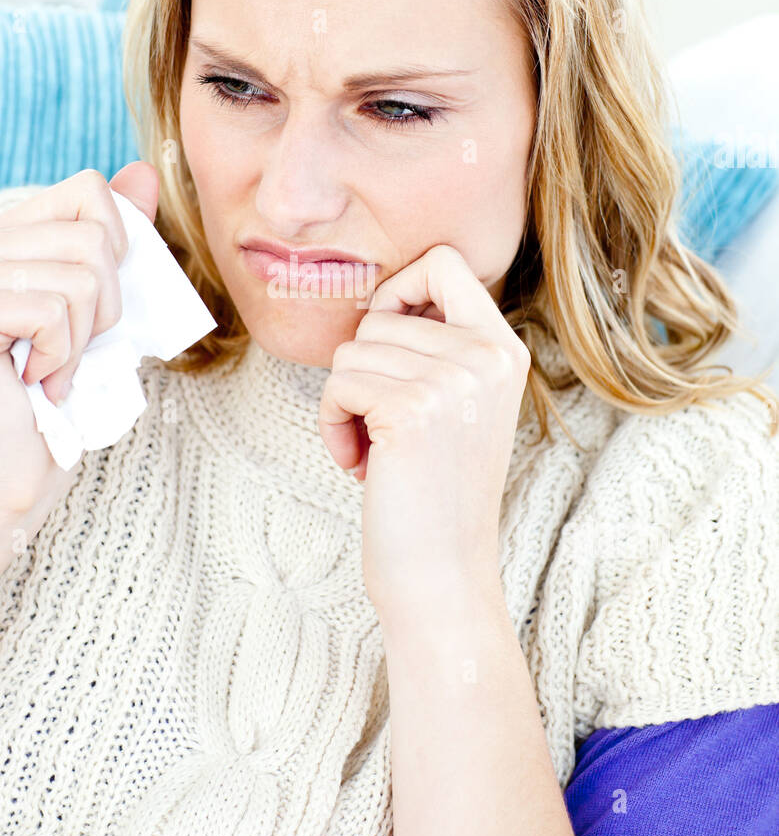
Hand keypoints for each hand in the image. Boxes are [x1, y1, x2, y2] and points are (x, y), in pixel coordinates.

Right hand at [0, 161, 159, 536]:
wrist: (18, 471)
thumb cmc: (64, 391)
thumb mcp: (105, 305)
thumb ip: (118, 237)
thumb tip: (143, 169)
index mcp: (2, 234)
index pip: (89, 191)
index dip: (117, 248)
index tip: (92, 305)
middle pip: (93, 235)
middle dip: (106, 305)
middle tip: (71, 348)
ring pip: (79, 275)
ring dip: (84, 338)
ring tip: (52, 367)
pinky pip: (53, 311)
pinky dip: (63, 357)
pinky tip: (34, 380)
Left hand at [317, 245, 530, 617]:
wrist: (442, 574)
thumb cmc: (433, 493)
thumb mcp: (457, 404)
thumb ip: (436, 347)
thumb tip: (379, 299)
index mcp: (503, 348)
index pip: (445, 261)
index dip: (400, 290)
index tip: (389, 342)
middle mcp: (487, 355)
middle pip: (379, 314)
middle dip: (362, 370)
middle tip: (381, 425)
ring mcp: (454, 380)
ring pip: (351, 350)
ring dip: (345, 403)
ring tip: (374, 451)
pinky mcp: (412, 409)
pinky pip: (338, 384)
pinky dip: (333, 424)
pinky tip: (360, 464)